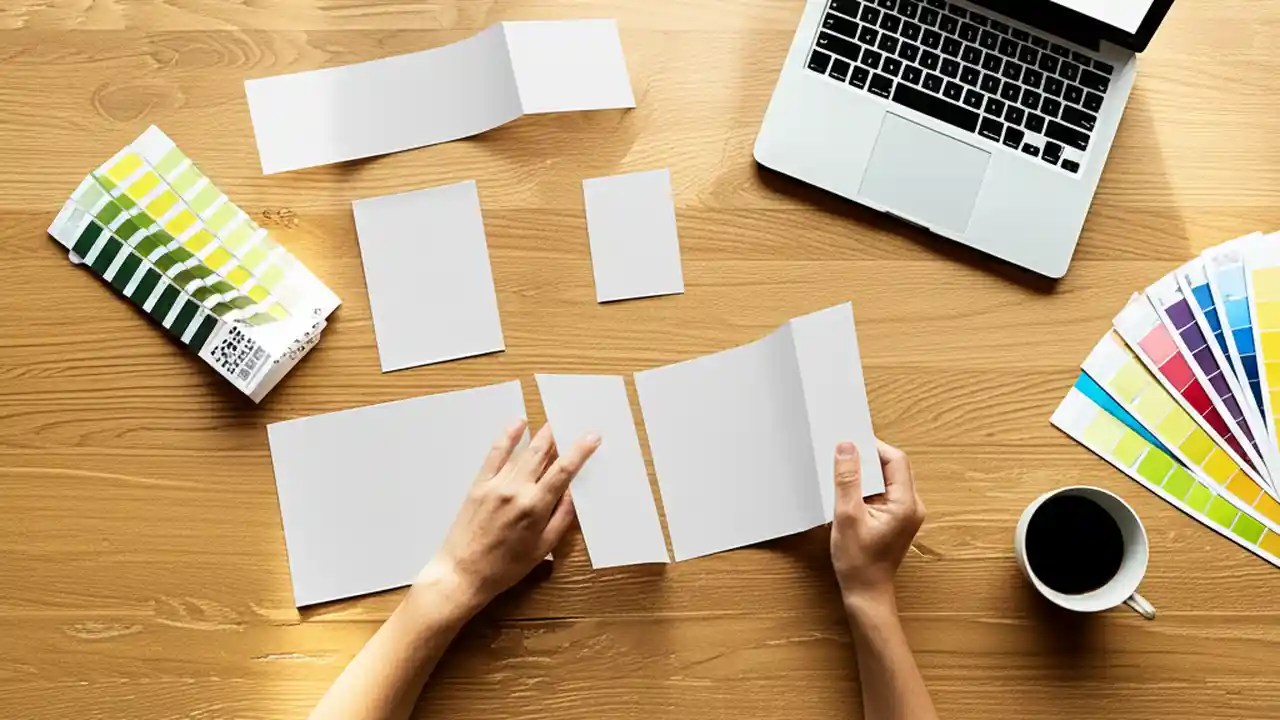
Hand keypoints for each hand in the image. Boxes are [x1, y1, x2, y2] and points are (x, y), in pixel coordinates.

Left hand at [414, 420, 600, 613]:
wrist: (462, 573)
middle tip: (571, 422)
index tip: (592, 436)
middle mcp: (516, 491)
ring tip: (552, 423)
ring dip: (539, 435)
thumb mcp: (542, 548)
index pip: (563, 471)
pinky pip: (495, 454)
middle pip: (542, 454)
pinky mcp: (479, 485)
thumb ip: (561, 518)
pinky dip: (507, 437)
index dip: (580, 451)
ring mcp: (495, 485)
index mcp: (535, 508)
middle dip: (559, 436)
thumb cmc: (504, 567)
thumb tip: (573, 493)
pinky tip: (518, 424)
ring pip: (522, 452)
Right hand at [830, 440, 925, 615]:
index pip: (895, 459)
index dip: (873, 446)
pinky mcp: (897, 518)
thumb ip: (847, 479)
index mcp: (906, 504)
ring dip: (866, 473)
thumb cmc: (858, 562)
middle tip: (843, 455)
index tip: (850, 441)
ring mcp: (907, 512)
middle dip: (869, 458)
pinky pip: (885, 491)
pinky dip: (868, 487)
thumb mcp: (847, 516)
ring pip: (888, 478)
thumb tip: (846, 447)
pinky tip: (850, 492)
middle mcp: (912, 505)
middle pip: (893, 466)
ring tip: (844, 474)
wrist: (866, 592)